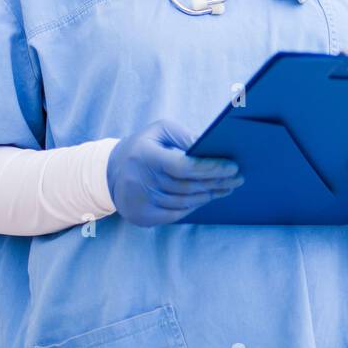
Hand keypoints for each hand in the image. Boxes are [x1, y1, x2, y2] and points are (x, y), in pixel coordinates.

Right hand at [106, 119, 241, 226]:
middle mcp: (140, 181)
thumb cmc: (143, 146)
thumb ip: (185, 137)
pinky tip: (207, 197)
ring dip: (209, 195)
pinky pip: (176, 214)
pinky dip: (194, 207)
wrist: (110, 171)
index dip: (210, 168)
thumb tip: (212, 149)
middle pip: (188, 187)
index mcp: (145, 156)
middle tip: (238, 178)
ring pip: (184, 202)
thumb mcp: (160, 131)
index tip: (233, 167)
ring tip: (227, 187)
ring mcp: (140, 202)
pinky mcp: (141, 216)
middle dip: (217, 182)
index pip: (183, 166)